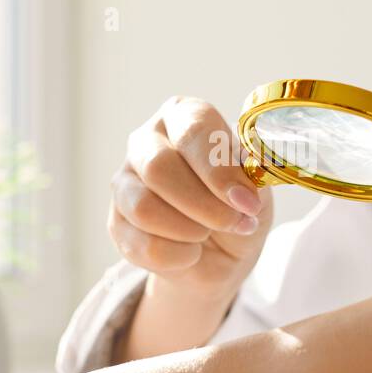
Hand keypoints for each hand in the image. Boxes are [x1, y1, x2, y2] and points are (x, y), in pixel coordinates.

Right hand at [110, 96, 271, 305]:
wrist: (221, 254)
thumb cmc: (237, 206)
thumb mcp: (255, 186)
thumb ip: (248, 177)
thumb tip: (242, 187)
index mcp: (183, 116)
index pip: (193, 129)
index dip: (220, 169)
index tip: (247, 202)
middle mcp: (146, 140)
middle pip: (159, 166)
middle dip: (203, 204)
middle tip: (235, 222)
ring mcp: (125, 181)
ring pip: (143, 208)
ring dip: (188, 230)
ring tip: (209, 233)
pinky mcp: (116, 222)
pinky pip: (142, 245)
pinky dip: (178, 257)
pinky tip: (191, 252)